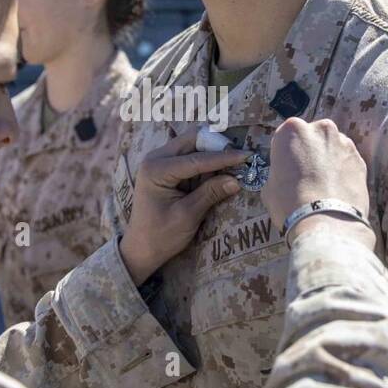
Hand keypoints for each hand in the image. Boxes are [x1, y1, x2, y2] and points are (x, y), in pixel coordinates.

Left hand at [118, 130, 249, 285]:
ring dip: (213, 150)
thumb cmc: (160, 236)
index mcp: (156, 170)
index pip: (196, 158)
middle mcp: (155, 158)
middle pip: (192, 139)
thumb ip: (211, 193)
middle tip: (240, 156)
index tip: (247, 155)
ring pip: (192, 144)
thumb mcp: (188, 215)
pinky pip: (189, 155)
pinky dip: (206, 159)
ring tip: (234, 162)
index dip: (224, 157)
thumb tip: (237, 180)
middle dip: (218, 145)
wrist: (140, 248)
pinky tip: (220, 169)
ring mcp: (159, 160)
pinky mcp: (166, 167)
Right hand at [262, 118, 372, 249]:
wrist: (325, 220)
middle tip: (305, 175)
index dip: (285, 154)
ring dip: (328, 160)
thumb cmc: (290, 203)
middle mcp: (320, 129)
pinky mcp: (360, 159)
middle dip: (309, 152)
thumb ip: (279, 171)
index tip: (286, 168)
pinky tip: (336, 190)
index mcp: (292, 130)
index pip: (286, 137)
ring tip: (323, 185)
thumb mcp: (269, 186)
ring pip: (332, 147)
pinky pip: (347, 162)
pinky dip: (343, 171)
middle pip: (312, 137)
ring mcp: (343, 142)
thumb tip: (285, 176)